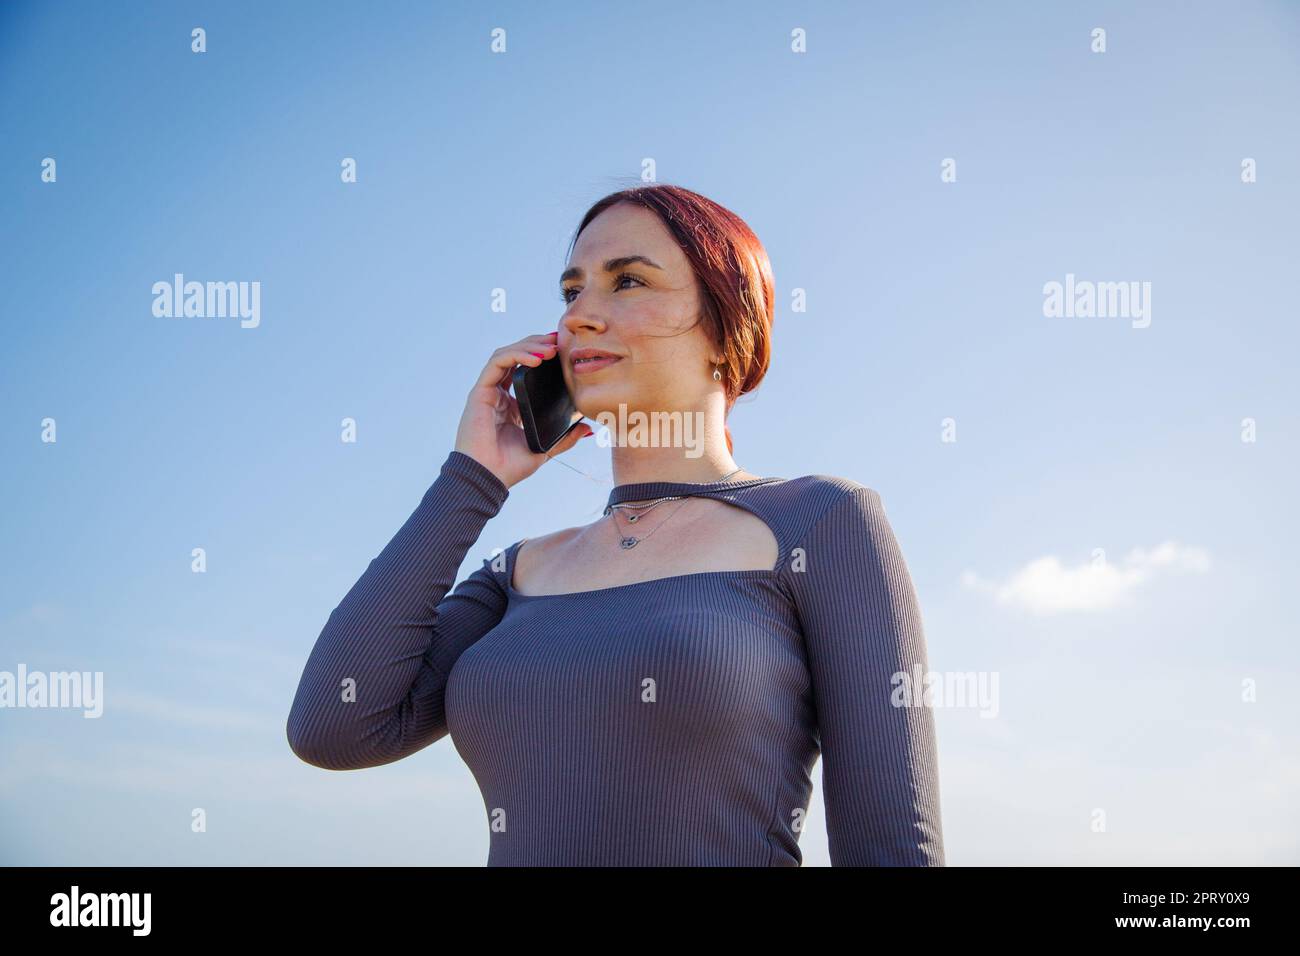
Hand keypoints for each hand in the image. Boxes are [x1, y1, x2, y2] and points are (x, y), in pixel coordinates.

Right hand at [453, 331, 591, 488]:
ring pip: (505, 355)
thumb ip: (564, 439)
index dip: (541, 356)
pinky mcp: (480, 392)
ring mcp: (488, 392)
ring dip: (528, 347)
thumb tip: (587, 428)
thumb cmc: (510, 467)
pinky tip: (536, 359)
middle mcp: (499, 394)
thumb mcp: (545, 450)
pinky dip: (516, 355)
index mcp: (512, 405)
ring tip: (550, 349)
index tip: (562, 350)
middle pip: (515, 357)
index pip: (525, 370)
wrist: (488, 478)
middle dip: (537, 344)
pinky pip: (497, 363)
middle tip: (557, 340)